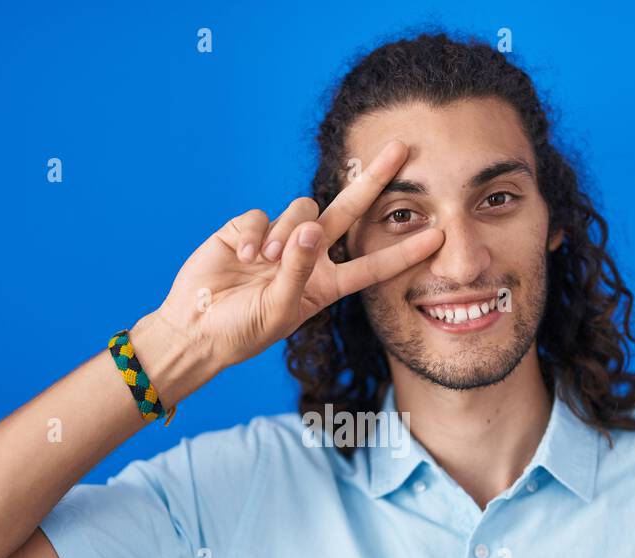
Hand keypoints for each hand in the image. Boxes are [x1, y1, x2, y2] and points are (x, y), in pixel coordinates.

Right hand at [143, 140, 443, 386]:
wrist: (195, 328)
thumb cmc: (241, 331)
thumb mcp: (278, 310)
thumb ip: (297, 269)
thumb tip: (310, 228)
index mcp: (325, 284)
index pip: (373, 264)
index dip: (404, 250)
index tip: (439, 236)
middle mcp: (309, 255)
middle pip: (349, 211)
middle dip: (374, 179)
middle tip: (401, 148)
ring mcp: (280, 239)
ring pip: (301, 210)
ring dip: (285, 234)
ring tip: (262, 264)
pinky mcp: (248, 228)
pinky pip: (261, 216)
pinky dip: (254, 236)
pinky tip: (241, 260)